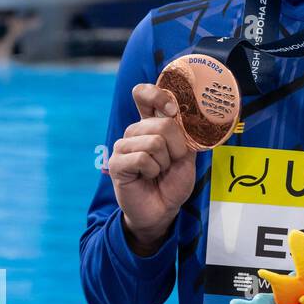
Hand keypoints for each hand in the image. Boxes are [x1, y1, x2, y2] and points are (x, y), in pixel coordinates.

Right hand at [109, 82, 197, 250]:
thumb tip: (186, 112)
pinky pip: (142, 158)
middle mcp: (135, 131)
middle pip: (162, 123)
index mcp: (151, 123)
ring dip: (165, 161)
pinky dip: (153, 170)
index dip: (158, 95)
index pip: (144, 94)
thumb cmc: (173, 180)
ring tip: (159, 171)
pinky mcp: (116, 162)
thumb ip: (185, 132)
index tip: (172, 109)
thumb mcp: (187, 154)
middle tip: (172, 161)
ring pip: (154, 142)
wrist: (163, 208)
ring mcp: (123, 145)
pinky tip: (147, 176)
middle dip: (177, 147)